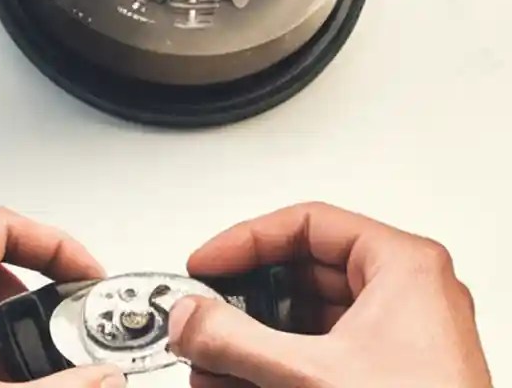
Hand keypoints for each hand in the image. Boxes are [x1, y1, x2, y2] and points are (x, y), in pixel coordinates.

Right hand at [167, 202, 492, 387]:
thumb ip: (236, 339)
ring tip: (209, 362)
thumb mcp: (311, 374)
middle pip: (300, 274)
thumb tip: (188, 317)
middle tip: (203, 318)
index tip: (204, 266)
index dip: (245, 241)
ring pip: (305, 320)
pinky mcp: (387, 376)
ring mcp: (399, 340)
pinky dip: (274, 366)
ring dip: (250, 341)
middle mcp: (406, 296)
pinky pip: (318, 355)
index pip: (307, 224)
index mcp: (404, 268)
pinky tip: (236, 382)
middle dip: (241, 304)